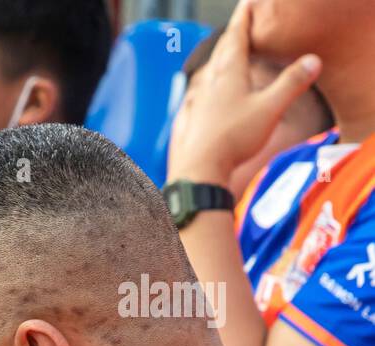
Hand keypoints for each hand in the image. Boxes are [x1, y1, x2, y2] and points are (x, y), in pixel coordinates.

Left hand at [167, 0, 320, 185]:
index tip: (247, 4)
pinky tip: (202, 91)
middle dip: (232, 34)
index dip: (243, 20)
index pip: (236, 38)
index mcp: (229, 75)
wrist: (199, 170)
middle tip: (239, 22)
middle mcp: (211, 83)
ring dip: (219, 57)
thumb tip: (313, 60)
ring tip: (225, 53)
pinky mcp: (192, 119)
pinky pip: (200, 92)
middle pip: (222, 52)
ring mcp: (199, 101)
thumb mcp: (270, 109)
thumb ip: (292, 83)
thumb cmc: (234, 138)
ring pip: (210, 71)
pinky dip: (208, 82)